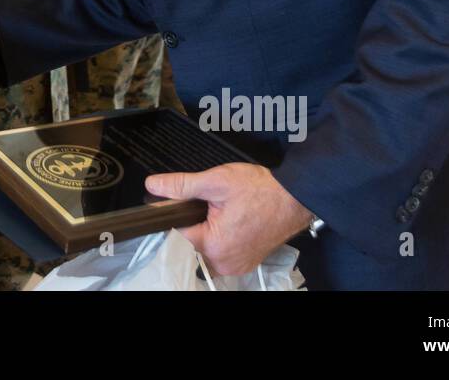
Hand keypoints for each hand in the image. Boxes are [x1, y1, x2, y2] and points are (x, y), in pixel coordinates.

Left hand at [145, 162, 312, 276]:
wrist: (294, 198)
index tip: (187, 204)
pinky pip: (221, 253)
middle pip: (190, 242)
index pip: (176, 234)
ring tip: (226, 214)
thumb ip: (181, 185)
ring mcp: (235, 266)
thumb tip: (154, 186)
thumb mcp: (216, 181)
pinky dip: (221, 238)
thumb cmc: (262, 190)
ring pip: (205, 248)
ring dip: (208, 231)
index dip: (176, 215)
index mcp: (213, 246)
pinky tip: (232, 223)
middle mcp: (223, 263)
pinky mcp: (244, 264)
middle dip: (195, 222)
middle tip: (214, 206)